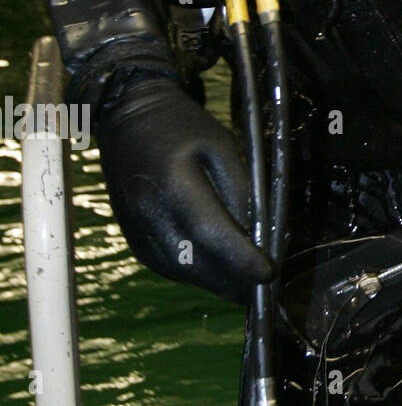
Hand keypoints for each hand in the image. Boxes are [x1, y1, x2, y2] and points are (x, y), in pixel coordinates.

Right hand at [96, 76, 271, 303]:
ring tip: (244, 286)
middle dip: (230, 281)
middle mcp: (148, 212)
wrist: (129, 116)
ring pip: (178, 270)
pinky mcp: (131, 235)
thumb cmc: (183, 127)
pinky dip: (192, 273)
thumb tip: (254, 234)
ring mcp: (134, 228)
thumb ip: (240, 190)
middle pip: (193, 263)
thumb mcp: (222, 147)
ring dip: (212, 283)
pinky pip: (164, 265)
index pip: (211, 233)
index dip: (241, 258)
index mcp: (173, 183)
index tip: (268, 273)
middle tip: (262, 289)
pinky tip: (216, 272)